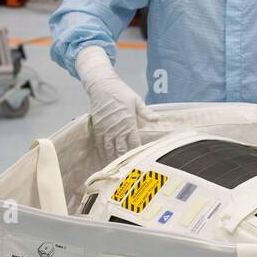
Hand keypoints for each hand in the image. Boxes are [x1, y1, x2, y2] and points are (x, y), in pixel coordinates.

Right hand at [75, 45, 161, 160]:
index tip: (141, 162)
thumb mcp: (136, 99)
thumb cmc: (120, 91)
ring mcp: (106, 130)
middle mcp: (117, 129)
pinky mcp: (98, 128)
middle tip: (129, 171)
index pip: (134, 143)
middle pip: (122, 150)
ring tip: (118, 170)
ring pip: (110, 150)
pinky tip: (106, 160)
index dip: (138, 153)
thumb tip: (157, 119)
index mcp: (128, 123)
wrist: (101, 85)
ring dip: (114, 160)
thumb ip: (145, 112)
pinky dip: (104, 153)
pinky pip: (101, 144)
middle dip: (126, 161)